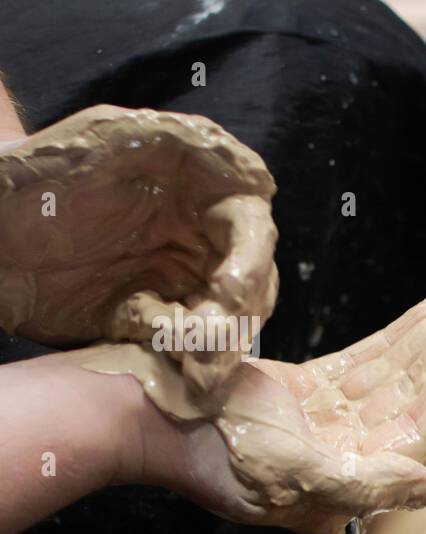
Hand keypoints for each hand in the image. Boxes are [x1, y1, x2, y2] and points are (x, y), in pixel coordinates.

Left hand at [0, 105, 276, 392]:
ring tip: (194, 368)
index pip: (253, 228)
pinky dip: (184, 361)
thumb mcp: (98, 139)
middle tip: (208, 346)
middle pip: (253, 283)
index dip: (249, 262)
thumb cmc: (33, 174)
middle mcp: (204, 237)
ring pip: (229, 322)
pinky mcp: (158, 320)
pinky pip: (188, 348)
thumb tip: (257, 175)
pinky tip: (159, 357)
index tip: (228, 293)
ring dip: (217, 347)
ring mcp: (185, 281)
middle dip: (235, 317)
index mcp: (203, 189)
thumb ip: (172, 142)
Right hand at [116, 275, 425, 533]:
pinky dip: (402, 336)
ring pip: (402, 371)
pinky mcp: (308, 394)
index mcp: (351, 484)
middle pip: (424, 392)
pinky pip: (369, 361)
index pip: (424, 425)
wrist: (139, 417)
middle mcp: (350, 456)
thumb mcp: (286, 475)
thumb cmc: (207, 452)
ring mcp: (330, 423)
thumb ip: (361, 483)